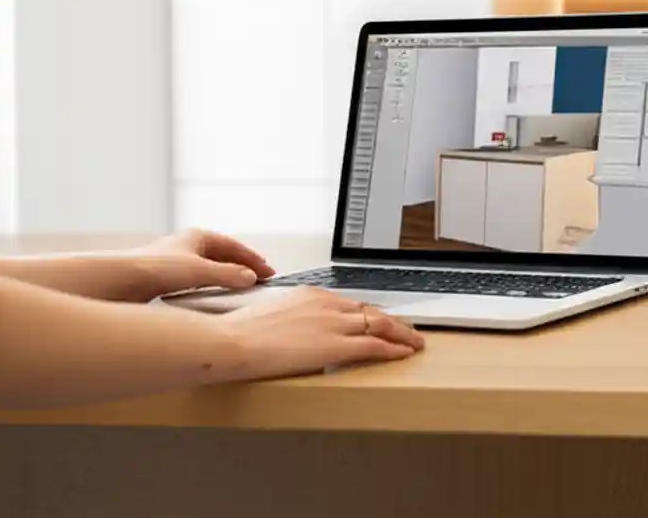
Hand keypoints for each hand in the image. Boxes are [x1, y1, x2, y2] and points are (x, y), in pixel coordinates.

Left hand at [135, 229, 276, 299]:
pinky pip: (197, 279)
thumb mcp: (201, 271)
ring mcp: (176, 260)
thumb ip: (228, 275)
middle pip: (222, 254)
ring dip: (226, 275)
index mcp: (198, 236)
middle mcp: (188, 245)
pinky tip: (213, 295)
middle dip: (241, 265)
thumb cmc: (159, 269)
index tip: (269, 272)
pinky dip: (211, 284)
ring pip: (210, 267)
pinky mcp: (166, 277)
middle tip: (259, 277)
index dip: (253, 259)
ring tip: (240, 287)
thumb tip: (251, 278)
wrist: (121, 281)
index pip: (234, 246)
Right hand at [215, 287, 425, 380]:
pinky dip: (394, 349)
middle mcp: (327, 304)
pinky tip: (404, 353)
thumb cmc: (240, 334)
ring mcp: (333, 323)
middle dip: (393, 322)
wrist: (231, 341)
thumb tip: (299, 336)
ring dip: (401, 335)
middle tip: (408, 330)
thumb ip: (293, 322)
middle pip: (371, 311)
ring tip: (415, 342)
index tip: (379, 320)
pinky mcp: (335, 345)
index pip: (351, 304)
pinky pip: (374, 346)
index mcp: (311, 295)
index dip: (370, 314)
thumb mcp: (272, 317)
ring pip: (380, 325)